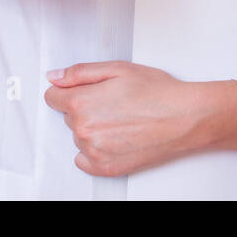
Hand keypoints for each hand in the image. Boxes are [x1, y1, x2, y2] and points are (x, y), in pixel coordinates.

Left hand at [43, 61, 236, 176]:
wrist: (185, 118)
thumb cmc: (158, 92)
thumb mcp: (119, 68)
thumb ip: (80, 72)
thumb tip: (54, 77)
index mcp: (82, 103)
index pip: (52, 97)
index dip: (70, 89)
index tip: (88, 89)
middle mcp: (83, 130)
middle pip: (68, 116)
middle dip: (86, 107)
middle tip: (116, 101)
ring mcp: (93, 152)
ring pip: (80, 136)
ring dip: (94, 127)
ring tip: (124, 118)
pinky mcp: (104, 168)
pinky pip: (85, 159)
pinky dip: (97, 149)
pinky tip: (119, 136)